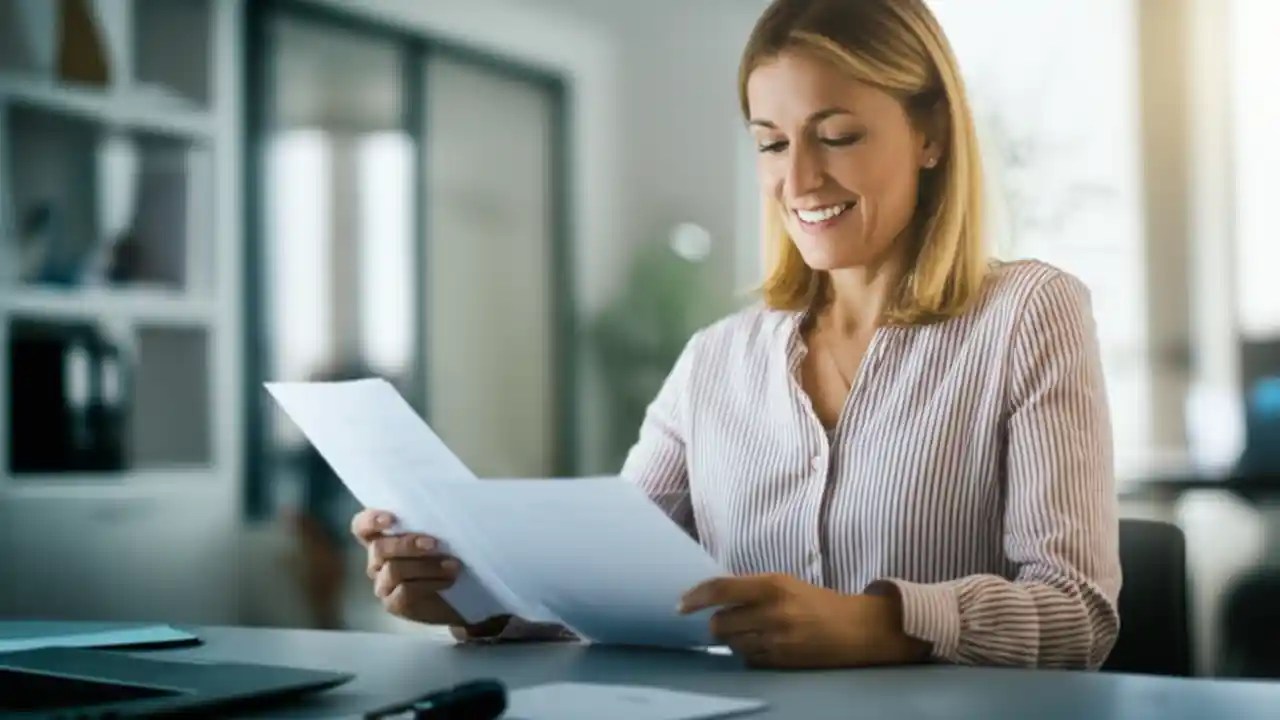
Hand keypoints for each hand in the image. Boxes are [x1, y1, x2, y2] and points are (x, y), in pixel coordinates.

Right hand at [349, 508, 508, 636]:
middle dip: (408, 544)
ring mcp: (383, 584)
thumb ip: (433, 520)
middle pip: (379, 548)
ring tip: (453, 565)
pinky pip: (405, 592)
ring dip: (426, 565)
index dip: (370, 521)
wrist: (462, 596)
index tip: (391, 518)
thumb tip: (451, 500)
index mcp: (382, 539)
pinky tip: (449, 580)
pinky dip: (430, 583)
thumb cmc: (448, 556)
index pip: (361, 527)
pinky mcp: (394, 604)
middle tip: (435, 544)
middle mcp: (377, 561)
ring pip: (393, 570)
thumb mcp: (442, 535)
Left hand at [678, 573, 929, 668]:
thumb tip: (712, 598)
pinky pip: (748, 660)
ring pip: (732, 644)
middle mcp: (772, 612)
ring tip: (753, 632)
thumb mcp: (785, 583)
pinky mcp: (781, 662)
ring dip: (733, 640)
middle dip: (718, 624)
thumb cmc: (816, 602)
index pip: (720, 589)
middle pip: (719, 624)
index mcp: (772, 585)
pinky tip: (764, 646)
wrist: (855, 630)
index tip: (680, 606)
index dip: (695, 597)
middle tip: (729, 621)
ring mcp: (776, 640)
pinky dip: (749, 654)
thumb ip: (751, 589)